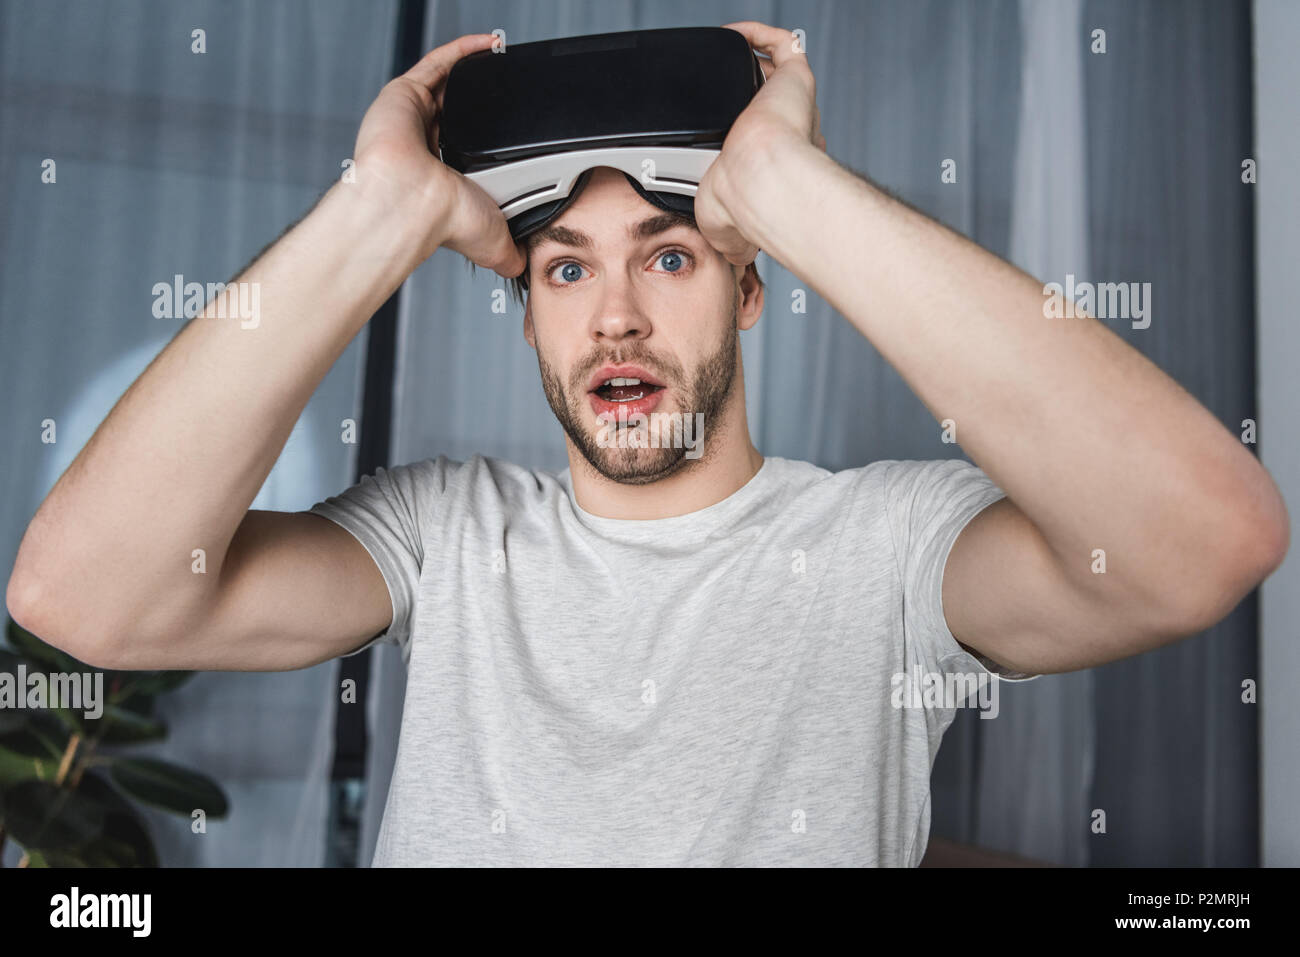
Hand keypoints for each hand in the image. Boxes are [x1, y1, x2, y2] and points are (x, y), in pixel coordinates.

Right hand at [352, 34, 525, 276]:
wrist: (411, 204)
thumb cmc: (441, 221)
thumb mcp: (495, 240)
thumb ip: (510, 252)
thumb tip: (522, 269)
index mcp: (442, 179)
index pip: (469, 149)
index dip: (492, 137)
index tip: (517, 129)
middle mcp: (425, 148)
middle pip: (458, 115)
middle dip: (484, 102)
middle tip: (513, 90)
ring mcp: (412, 120)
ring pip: (446, 86)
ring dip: (473, 72)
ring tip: (502, 61)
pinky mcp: (403, 96)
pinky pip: (437, 64)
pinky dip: (463, 51)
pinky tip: (488, 45)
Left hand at [694, 22, 826, 265]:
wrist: (758, 176)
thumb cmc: (745, 202)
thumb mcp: (722, 230)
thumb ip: (727, 239)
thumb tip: (737, 256)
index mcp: (774, 165)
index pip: (763, 145)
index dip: (744, 140)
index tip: (721, 141)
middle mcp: (788, 134)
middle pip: (768, 111)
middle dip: (747, 105)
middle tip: (718, 106)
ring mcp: (793, 106)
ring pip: (774, 78)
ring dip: (749, 69)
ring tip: (722, 67)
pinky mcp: (795, 78)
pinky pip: (781, 43)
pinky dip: (757, 35)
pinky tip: (731, 36)